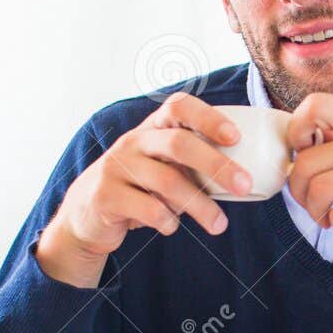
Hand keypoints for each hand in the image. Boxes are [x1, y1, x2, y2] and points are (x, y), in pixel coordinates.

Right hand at [37, 93, 254, 287]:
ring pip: (167, 182)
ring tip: (219, 225)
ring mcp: (116, 167)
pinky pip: (147, 209)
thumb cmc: (141, 188)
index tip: (236, 137)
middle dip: (217, 165)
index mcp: (153, 128)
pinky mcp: (105, 196)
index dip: (209, 118)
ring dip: (200, 205)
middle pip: (179, 144)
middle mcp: (134, 141)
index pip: (179, 106)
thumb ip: (195, 165)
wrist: (86, 214)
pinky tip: (173, 226)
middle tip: (245, 185)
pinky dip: (168, 220)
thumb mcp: (165, 168)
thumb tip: (247, 177)